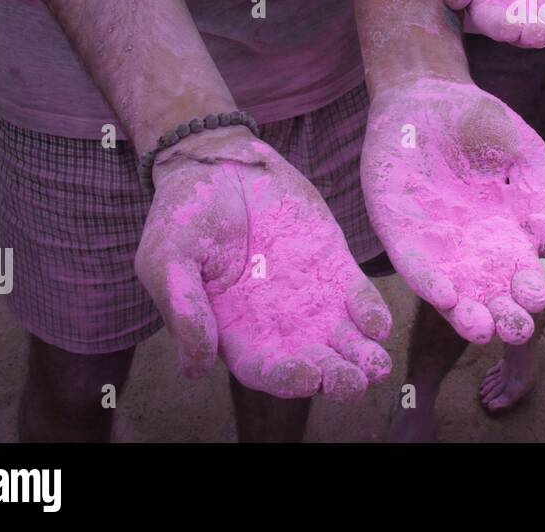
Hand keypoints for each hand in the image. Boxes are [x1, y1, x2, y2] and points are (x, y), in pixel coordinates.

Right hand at [135, 128, 392, 400]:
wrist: (218, 163)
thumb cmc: (183, 216)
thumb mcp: (166, 261)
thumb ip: (184, 312)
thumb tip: (195, 369)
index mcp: (236, 331)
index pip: (266, 370)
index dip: (286, 380)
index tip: (306, 377)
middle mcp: (279, 322)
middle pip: (314, 364)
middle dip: (336, 379)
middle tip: (352, 381)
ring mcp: (310, 295)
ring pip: (344, 339)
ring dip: (363, 357)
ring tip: (376, 365)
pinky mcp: (333, 264)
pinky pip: (358, 296)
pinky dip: (371, 313)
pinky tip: (377, 323)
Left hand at [361, 79, 544, 344]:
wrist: (428, 90)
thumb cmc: (481, 120)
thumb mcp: (523, 152)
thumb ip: (536, 195)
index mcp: (504, 233)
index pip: (518, 275)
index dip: (528, 290)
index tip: (538, 296)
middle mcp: (469, 246)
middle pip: (487, 294)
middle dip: (501, 315)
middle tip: (514, 328)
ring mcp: (432, 241)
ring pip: (450, 291)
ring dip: (464, 314)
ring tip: (480, 329)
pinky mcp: (397, 229)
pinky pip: (412, 263)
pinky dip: (427, 282)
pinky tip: (445, 296)